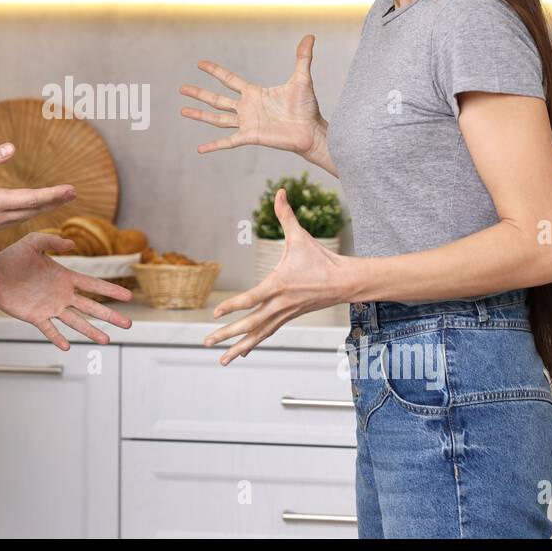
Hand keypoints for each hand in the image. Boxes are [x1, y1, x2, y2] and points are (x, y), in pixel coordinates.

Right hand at [0, 142, 75, 237]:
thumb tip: (12, 147)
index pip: (32, 199)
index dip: (54, 195)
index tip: (71, 190)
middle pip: (34, 210)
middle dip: (55, 201)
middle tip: (73, 194)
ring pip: (25, 217)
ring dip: (43, 209)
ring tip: (58, 200)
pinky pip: (14, 221)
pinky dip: (28, 214)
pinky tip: (31, 210)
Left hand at [0, 233, 132, 349]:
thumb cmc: (13, 256)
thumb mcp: (33, 242)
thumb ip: (52, 240)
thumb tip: (72, 244)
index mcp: (65, 277)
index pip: (93, 285)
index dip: (111, 291)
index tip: (129, 297)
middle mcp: (62, 294)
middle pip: (91, 307)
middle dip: (109, 315)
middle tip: (128, 324)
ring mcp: (50, 307)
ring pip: (75, 321)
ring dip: (91, 331)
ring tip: (106, 340)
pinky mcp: (36, 317)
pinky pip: (50, 330)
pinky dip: (58, 338)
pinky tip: (68, 346)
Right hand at [180, 34, 325, 158]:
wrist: (311, 131)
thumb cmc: (307, 108)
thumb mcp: (302, 79)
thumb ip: (303, 57)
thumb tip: (310, 36)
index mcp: (254, 93)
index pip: (229, 79)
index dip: (214, 71)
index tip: (199, 63)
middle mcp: (246, 108)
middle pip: (217, 99)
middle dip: (199, 93)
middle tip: (182, 88)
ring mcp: (246, 123)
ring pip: (217, 118)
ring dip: (199, 114)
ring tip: (182, 110)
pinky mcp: (250, 136)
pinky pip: (228, 142)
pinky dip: (214, 145)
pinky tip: (199, 149)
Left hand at [203, 187, 349, 364]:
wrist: (346, 282)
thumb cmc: (320, 258)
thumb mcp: (300, 236)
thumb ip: (285, 215)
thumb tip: (280, 190)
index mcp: (279, 285)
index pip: (252, 299)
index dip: (233, 306)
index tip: (215, 314)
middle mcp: (279, 304)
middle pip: (250, 324)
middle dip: (227, 335)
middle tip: (205, 342)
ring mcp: (284, 314)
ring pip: (257, 335)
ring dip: (237, 348)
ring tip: (220, 360)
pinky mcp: (287, 318)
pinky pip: (267, 334)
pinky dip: (253, 344)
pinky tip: (240, 354)